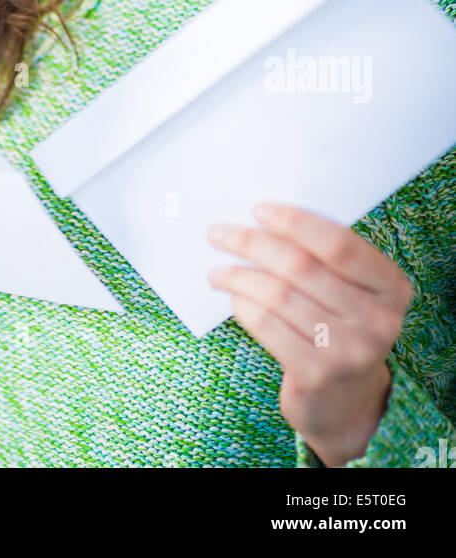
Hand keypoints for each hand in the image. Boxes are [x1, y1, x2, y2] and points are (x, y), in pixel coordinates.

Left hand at [206, 202, 412, 466]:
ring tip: (218, 270)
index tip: (258, 209)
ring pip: (278, 295)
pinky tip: (234, 298)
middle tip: (218, 234)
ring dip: (239, 276)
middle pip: (301, 266)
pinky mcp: (316, 375)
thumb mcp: (350, 291)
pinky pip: (268, 326)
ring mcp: (348, 351)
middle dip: (252, 243)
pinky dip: (244, 306)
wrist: (346, 400)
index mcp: (391, 288)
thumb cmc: (339, 324)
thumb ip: (323, 257)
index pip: (339, 244)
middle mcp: (378, 320)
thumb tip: (260, 219)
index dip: (295, 223)